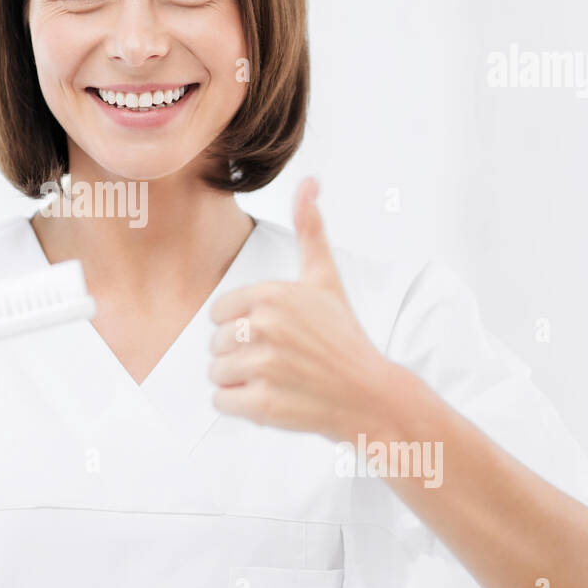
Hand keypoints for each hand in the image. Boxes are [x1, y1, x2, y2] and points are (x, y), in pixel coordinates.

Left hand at [208, 177, 398, 440]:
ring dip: (239, 382)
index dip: (241, 326)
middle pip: (215, 344)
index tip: (272, 334)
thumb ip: (311, 229)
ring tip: (277, 380)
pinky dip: (240, 406)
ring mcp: (263, 366)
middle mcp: (265, 327)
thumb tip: (310, 181)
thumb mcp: (325, 278)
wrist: (371, 395)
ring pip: (215, 373)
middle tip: (280, 360)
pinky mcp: (262, 404)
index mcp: (272, 294)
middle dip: (240, 356)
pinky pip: (221, 401)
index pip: (218, 313)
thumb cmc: (343, 337)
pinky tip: (272, 399)